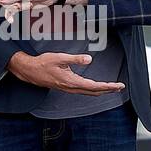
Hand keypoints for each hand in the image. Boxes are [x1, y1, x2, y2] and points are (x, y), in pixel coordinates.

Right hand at [7, 50, 124, 95]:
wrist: (30, 71)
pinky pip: (83, 91)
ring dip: (101, 91)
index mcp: (71, 81)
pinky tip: (96, 87)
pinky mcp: (67, 87)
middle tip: (120, 87)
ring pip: (89, 92)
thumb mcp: (59, 58)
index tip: (118, 85)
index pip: (94, 86)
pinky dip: (93, 90)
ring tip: (112, 88)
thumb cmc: (43, 63)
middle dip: (108, 90)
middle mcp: (71, 88)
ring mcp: (69, 88)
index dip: (107, 86)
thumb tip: (90, 59)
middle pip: (94, 92)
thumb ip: (75, 59)